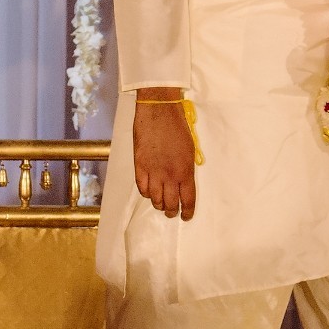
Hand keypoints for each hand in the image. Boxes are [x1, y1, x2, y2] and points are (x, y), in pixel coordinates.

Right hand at [132, 92, 196, 220]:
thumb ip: (186, 169)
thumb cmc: (177, 127)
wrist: (158, 112)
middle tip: (172, 212)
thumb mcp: (190, 150)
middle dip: (172, 211)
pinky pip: (142, 188)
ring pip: (155, 199)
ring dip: (158, 204)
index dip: (187, 211)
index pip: (188, 200)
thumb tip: (183, 182)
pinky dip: (146, 193)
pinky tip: (149, 191)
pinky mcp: (139, 166)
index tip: (186, 216)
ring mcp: (153, 172)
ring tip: (160, 204)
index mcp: (185, 171)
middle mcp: (169, 175)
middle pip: (170, 204)